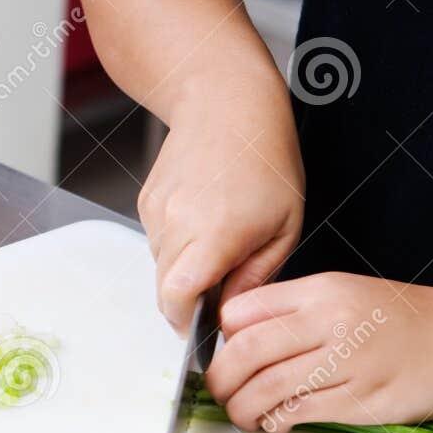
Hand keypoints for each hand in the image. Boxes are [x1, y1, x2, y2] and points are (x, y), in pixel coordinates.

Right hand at [140, 82, 303, 333]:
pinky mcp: (146, 203)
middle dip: (186, 301)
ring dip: (182, 270)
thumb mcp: (285, 225)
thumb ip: (256, 277)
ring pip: (160, 267)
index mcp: (215, 235)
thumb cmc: (265, 158)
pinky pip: (156, 241)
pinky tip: (202, 217)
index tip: (198, 328)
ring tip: (216, 239)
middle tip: (217, 287)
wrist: (226, 103)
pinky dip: (176, 244)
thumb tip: (231, 312)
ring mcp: (156, 213)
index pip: (177, 299)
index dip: (184, 322)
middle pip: (164, 290)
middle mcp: (177, 225)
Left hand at [204, 273, 432, 431]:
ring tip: (243, 415)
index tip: (222, 356)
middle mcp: (332, 321)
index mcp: (323, 291)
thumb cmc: (410, 320)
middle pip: (245, 352)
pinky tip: (276, 423)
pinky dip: (276, 422)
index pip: (243, 312)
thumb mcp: (349, 293)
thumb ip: (298, 311)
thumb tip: (242, 338)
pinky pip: (298, 412)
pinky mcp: (362, 399)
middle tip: (220, 393)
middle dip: (220, 380)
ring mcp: (348, 361)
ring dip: (242, 409)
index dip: (221, 340)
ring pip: (266, 387)